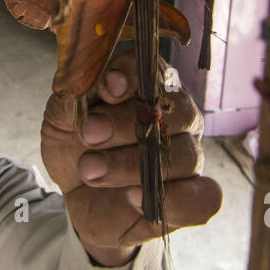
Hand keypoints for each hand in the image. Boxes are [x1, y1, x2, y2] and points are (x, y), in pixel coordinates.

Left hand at [40, 50, 222, 266]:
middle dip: (126, 123)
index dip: (134, 76)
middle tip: (88, 134)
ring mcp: (189, 157)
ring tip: (90, 170)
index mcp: (150, 87)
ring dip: (130, 164)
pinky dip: (175, 200)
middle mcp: (178, 117)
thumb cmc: (76, 146)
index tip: (107, 90)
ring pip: (184, 155)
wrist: (78, 197)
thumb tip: (103, 82)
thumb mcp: (63, 117)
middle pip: (176, 111)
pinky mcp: (192, 197)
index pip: (156, 70)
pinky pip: (206, 197)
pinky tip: (134, 198)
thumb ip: (79, 95)